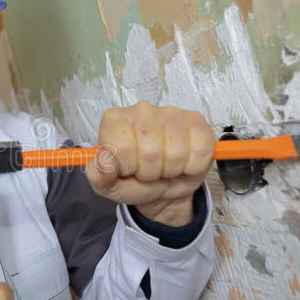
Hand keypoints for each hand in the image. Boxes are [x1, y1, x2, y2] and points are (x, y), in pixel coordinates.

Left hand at [86, 102, 213, 226]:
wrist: (162, 188)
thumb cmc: (134, 180)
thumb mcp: (109, 185)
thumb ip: (99, 175)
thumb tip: (103, 161)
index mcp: (115, 120)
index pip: (122, 146)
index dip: (128, 167)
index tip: (128, 169)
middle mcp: (141, 110)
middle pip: (151, 151)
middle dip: (150, 172)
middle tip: (148, 171)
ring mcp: (170, 113)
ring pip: (177, 152)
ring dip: (171, 170)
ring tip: (164, 168)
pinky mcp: (196, 121)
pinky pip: (200, 151)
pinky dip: (193, 166)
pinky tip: (183, 162)